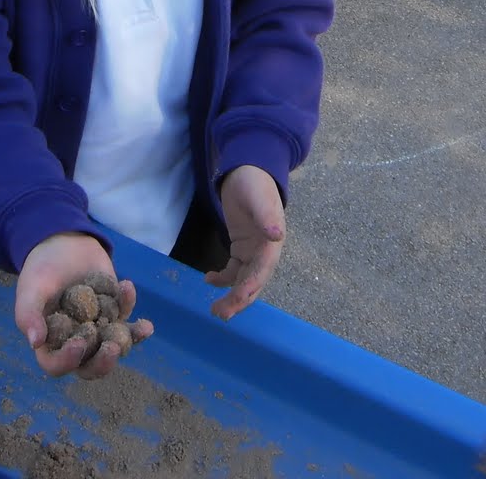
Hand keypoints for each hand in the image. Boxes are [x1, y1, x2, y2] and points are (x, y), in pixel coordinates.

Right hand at [16, 234, 153, 379]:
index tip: (78, 343)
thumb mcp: (30, 288)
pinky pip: (126, 317)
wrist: (62, 243)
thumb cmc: (41, 269)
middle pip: (90, 366)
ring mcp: (98, 330)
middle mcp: (75, 342)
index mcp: (50, 343)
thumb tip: (35, 343)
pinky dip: (129, 305)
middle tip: (112, 348)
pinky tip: (126, 287)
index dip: (67, 360)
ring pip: (115, 347)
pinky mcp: (114, 313)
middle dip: (103, 362)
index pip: (56, 364)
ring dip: (129, 340)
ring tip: (142, 328)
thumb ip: (28, 314)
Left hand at [205, 166, 285, 319]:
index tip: (238, 300)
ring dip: (231, 295)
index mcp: (272, 243)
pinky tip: (208, 279)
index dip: (250, 287)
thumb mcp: (259, 198)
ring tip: (215, 310)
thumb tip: (278, 235)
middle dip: (239, 299)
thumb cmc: (255, 183)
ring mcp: (253, 251)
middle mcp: (264, 251)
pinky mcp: (241, 247)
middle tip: (221, 314)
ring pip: (243, 279)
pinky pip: (234, 269)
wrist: (248, 171)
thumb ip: (267, 216)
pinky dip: (222, 278)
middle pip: (253, 281)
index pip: (262, 270)